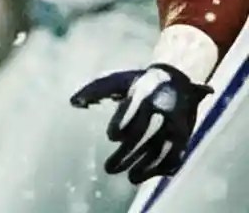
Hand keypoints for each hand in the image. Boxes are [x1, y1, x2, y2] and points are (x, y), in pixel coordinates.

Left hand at [70, 63, 212, 183]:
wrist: (176, 79)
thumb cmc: (136, 81)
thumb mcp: (116, 81)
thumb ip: (94, 90)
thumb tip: (73, 103)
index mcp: (144, 90)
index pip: (133, 108)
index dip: (123, 122)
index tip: (112, 137)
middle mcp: (163, 106)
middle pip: (144, 133)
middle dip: (127, 153)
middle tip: (108, 169)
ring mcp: (177, 121)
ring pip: (163, 147)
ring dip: (148, 166)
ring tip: (130, 179)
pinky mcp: (186, 134)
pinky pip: (178, 153)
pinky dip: (166, 165)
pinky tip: (150, 175)